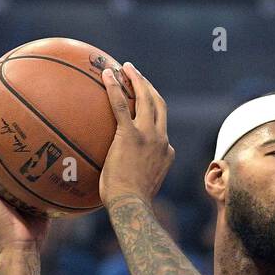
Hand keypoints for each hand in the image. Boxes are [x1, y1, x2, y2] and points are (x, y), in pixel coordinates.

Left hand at [99, 62, 173, 207]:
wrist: (132, 206)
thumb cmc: (130, 203)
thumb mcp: (141, 186)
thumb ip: (137, 173)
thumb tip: (120, 176)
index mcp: (166, 152)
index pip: (162, 127)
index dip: (153, 112)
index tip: (144, 103)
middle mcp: (161, 139)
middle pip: (159, 104)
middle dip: (149, 86)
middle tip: (136, 75)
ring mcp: (148, 136)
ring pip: (146, 98)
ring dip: (137, 79)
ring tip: (126, 68)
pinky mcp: (131, 135)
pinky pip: (121, 104)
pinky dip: (115, 87)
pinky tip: (107, 74)